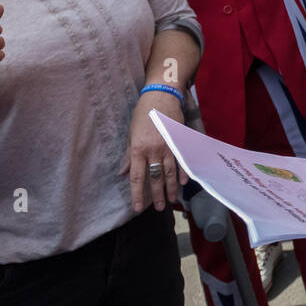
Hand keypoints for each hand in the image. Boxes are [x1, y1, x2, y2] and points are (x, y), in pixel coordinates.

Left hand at [122, 89, 187, 212]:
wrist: (161, 97)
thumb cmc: (143, 114)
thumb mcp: (131, 133)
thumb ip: (129, 155)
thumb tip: (122, 173)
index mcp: (138, 148)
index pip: (137, 176)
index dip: (137, 194)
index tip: (137, 208)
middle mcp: (153, 150)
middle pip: (155, 178)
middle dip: (156, 195)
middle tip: (158, 208)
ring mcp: (168, 146)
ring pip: (169, 172)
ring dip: (170, 188)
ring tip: (171, 200)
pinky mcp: (178, 141)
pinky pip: (181, 160)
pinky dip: (183, 172)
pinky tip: (183, 183)